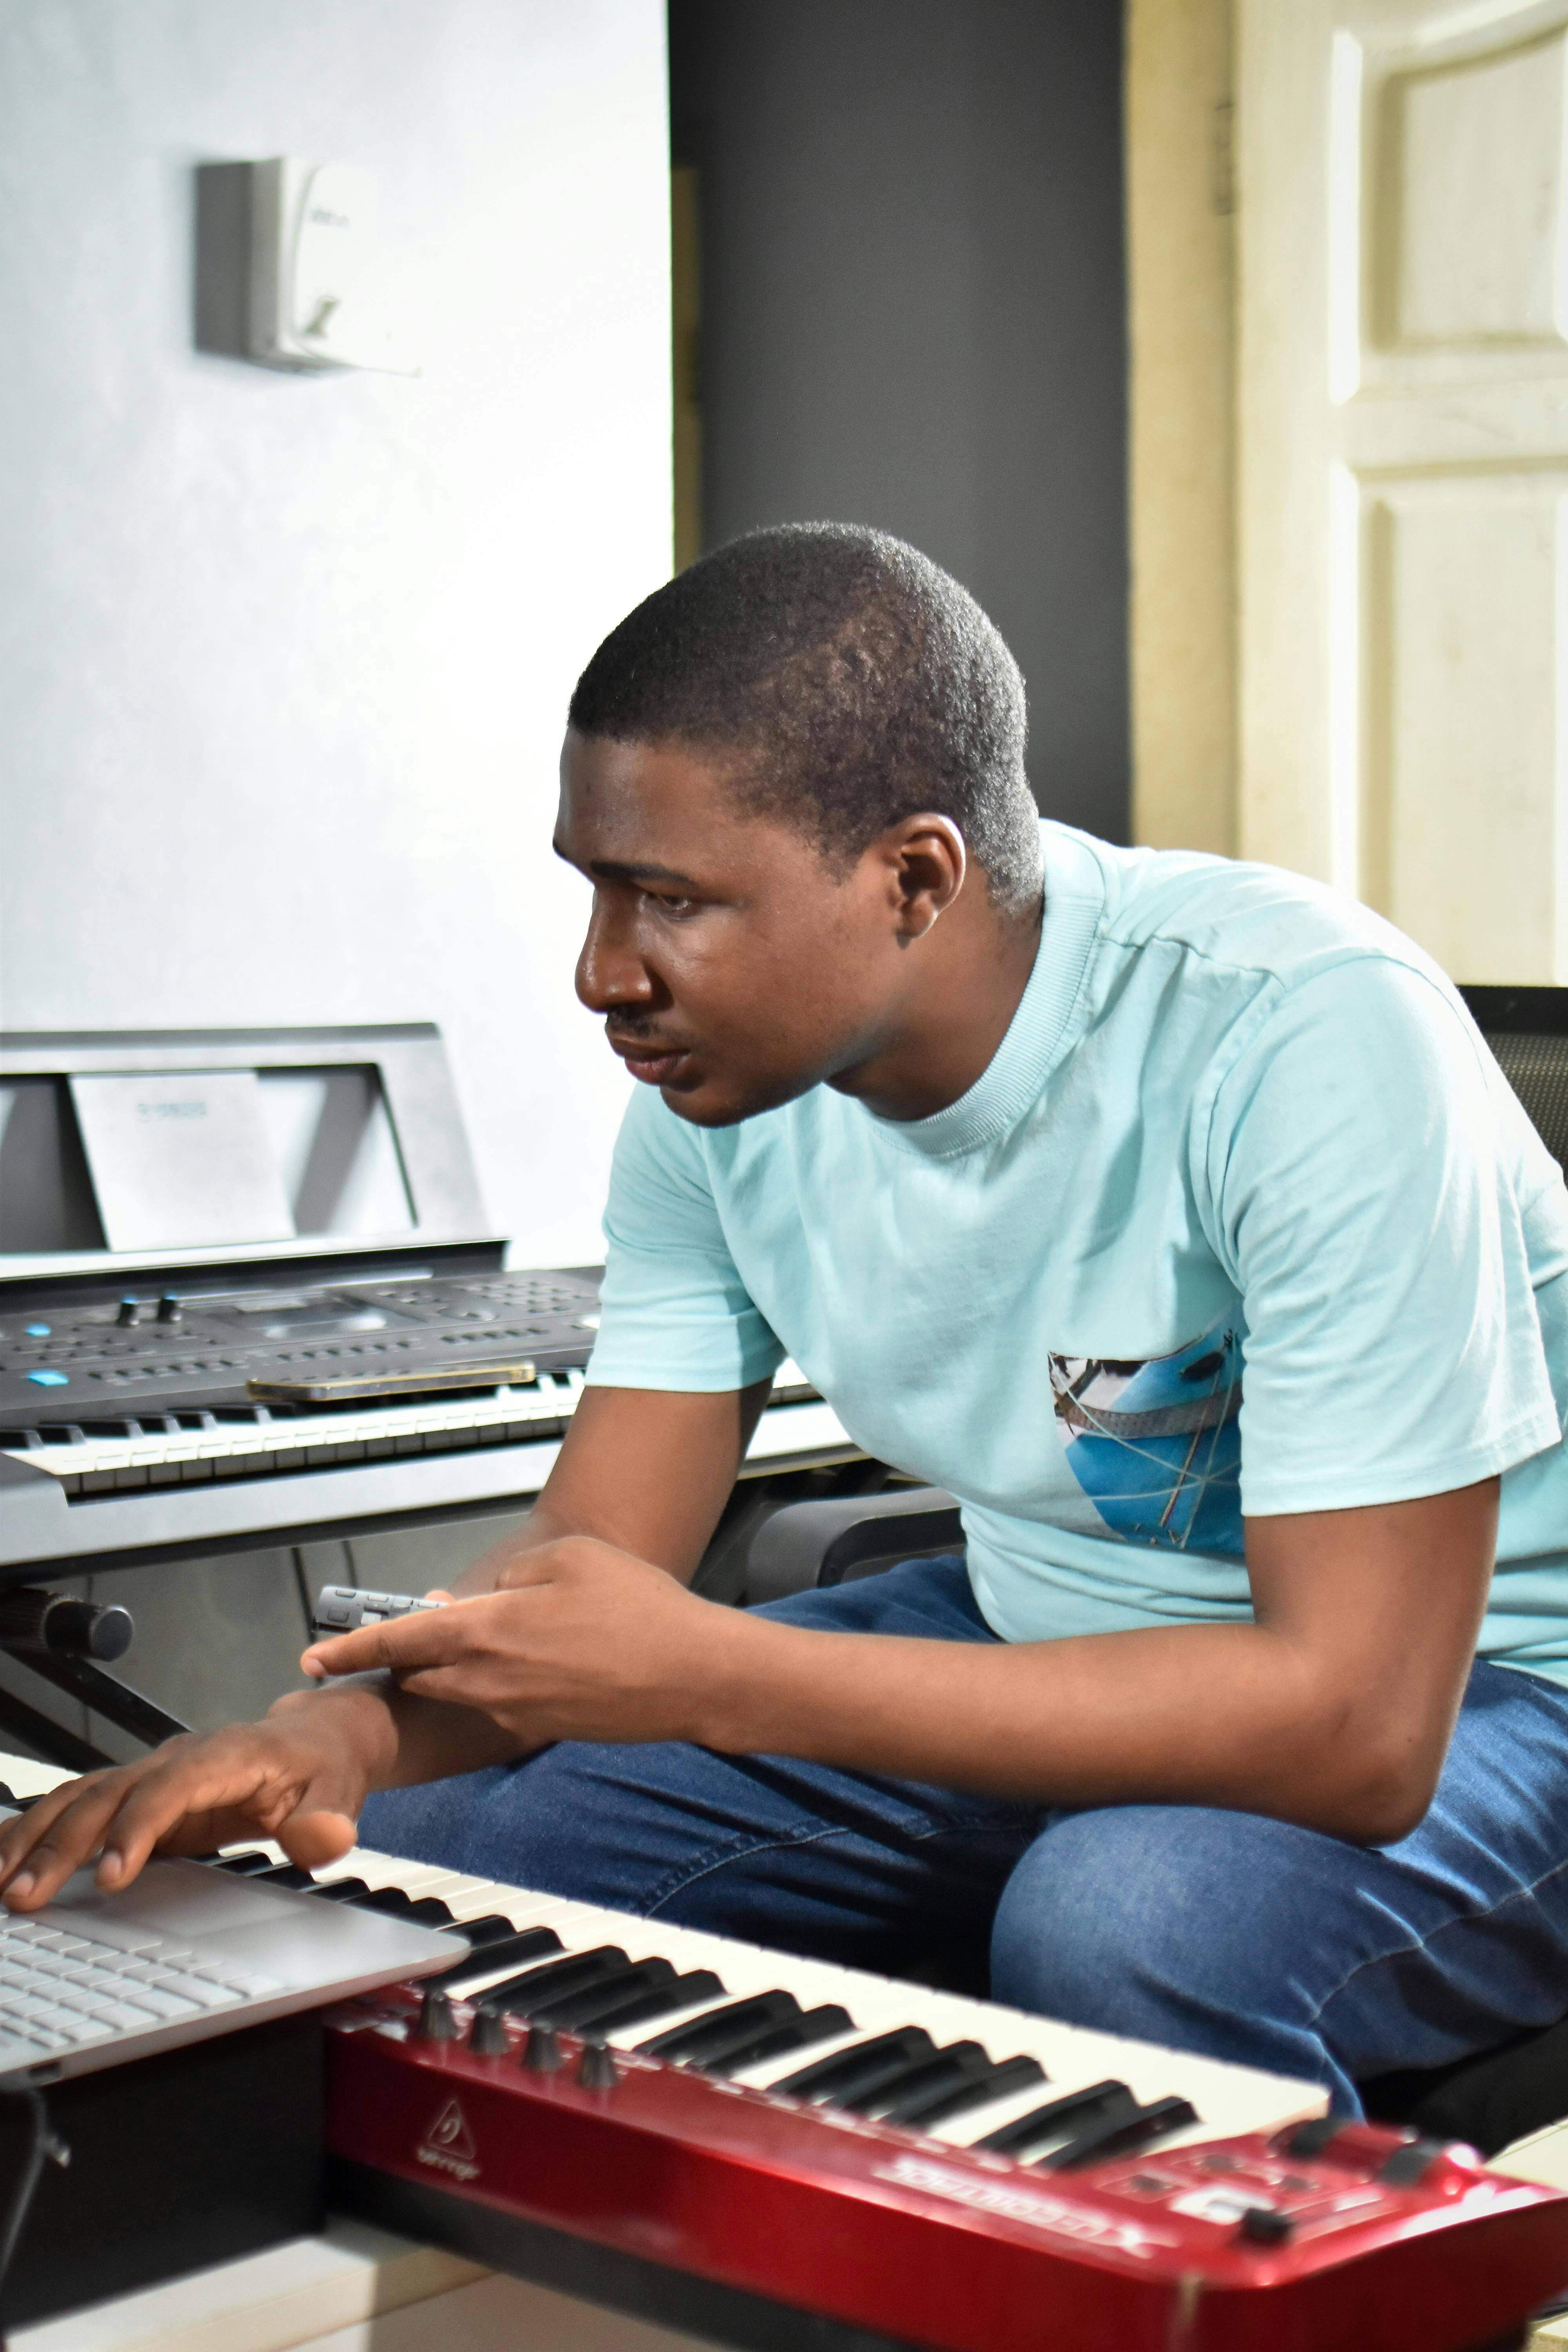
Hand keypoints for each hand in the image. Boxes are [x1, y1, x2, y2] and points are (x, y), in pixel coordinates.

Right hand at [0, 1693, 384, 1911]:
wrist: (316, 1737)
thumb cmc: (322, 1764)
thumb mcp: (339, 1791)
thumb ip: (329, 1819)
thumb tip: (324, 1842)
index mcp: (224, 1756)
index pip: (170, 1789)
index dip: (138, 1828)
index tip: (113, 1875)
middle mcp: (177, 1759)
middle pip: (110, 1795)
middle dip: (64, 1844)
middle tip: (27, 1893)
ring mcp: (152, 1774)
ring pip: (81, 1798)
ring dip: (36, 1838)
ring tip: (0, 1882)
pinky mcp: (138, 1794)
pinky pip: (79, 1807)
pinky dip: (39, 1830)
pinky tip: (8, 1857)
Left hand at [301, 1535, 741, 1748]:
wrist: (691, 1675)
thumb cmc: (639, 1610)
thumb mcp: (569, 1558)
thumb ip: (509, 1575)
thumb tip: (475, 1597)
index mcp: (487, 1630)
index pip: (396, 1639)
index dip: (349, 1649)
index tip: (312, 1658)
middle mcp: (488, 1679)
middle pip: (419, 1672)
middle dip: (406, 1655)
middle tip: (408, 1636)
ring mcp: (513, 1711)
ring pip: (455, 1690)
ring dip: (449, 1671)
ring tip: (481, 1644)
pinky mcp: (540, 1726)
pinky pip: (495, 1704)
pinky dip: (492, 1685)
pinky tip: (530, 1663)